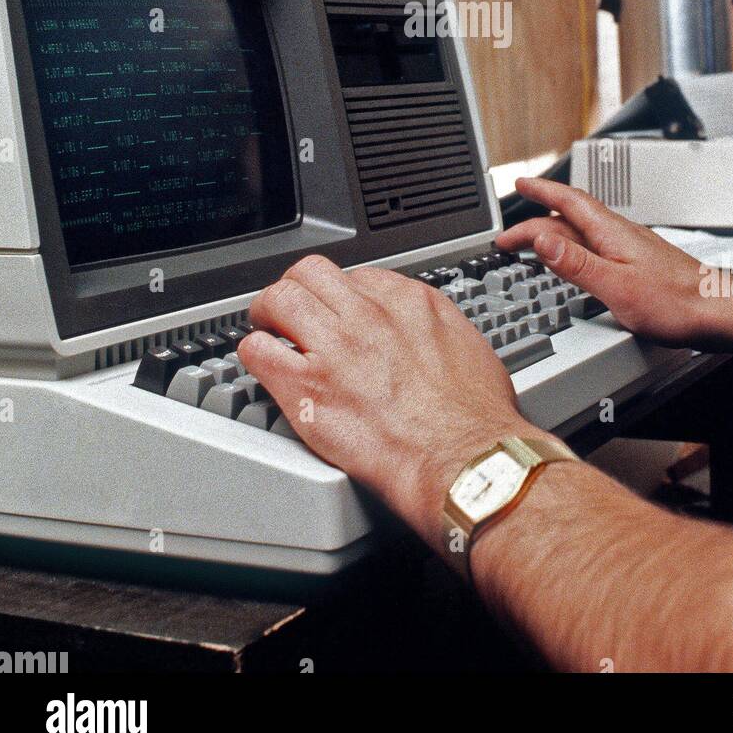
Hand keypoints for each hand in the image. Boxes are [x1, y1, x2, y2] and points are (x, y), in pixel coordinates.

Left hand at [238, 256, 540, 547]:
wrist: (466, 460)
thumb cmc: (478, 419)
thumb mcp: (470, 349)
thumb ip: (437, 333)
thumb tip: (431, 341)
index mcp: (410, 302)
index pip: (358, 276)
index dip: (342, 296)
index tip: (337, 311)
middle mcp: (368, 315)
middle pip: (312, 273)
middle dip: (297, 288)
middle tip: (290, 309)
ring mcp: (334, 347)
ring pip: (279, 298)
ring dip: (268, 312)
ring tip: (267, 327)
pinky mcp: (306, 387)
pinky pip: (257, 350)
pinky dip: (254, 353)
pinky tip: (261, 363)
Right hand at [497, 177, 706, 347]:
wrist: (717, 311)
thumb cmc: (676, 303)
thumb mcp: (616, 286)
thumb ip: (576, 263)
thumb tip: (542, 240)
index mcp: (612, 233)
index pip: (569, 202)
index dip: (542, 190)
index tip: (520, 183)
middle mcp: (621, 234)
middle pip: (571, 217)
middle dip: (537, 220)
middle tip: (510, 235)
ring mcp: (631, 247)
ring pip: (584, 231)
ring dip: (555, 233)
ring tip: (535, 242)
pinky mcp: (639, 262)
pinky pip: (597, 245)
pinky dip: (575, 247)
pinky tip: (578, 260)